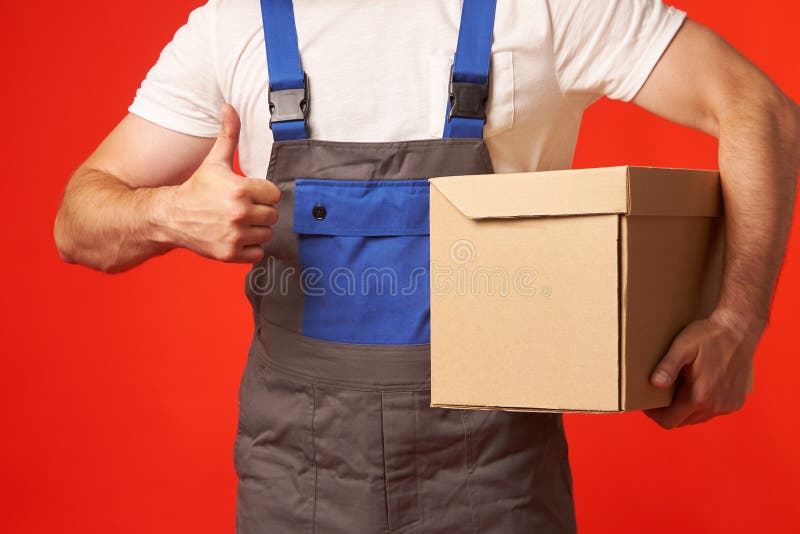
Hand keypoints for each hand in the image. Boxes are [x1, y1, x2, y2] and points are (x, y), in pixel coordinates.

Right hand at [162, 104, 279, 262]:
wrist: (171, 217)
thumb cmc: (197, 188)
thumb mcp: (214, 161)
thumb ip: (228, 135)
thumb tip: (229, 106)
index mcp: (240, 189)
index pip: (274, 194)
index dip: (263, 194)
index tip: (249, 194)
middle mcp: (239, 213)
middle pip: (272, 215)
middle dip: (260, 212)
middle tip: (242, 209)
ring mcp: (234, 235)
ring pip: (266, 234)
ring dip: (256, 230)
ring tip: (238, 222)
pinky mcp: (230, 254)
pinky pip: (258, 253)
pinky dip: (250, 248)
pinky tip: (235, 236)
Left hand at [644, 311, 761, 428]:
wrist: (739, 330)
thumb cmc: (708, 336)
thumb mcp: (682, 347)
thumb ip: (668, 366)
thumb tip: (656, 383)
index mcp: (699, 396)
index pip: (669, 421)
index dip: (654, 414)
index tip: (647, 402)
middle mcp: (715, 406)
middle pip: (682, 421)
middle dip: (668, 411)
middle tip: (660, 393)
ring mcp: (727, 406)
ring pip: (697, 418)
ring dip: (685, 408)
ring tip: (678, 387)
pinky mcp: (736, 402)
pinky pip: (712, 411)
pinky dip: (702, 404)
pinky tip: (697, 386)